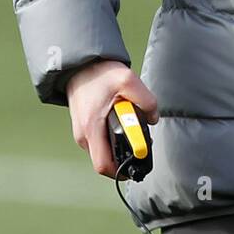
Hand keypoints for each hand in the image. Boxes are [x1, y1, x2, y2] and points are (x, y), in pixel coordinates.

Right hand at [66, 59, 158, 177]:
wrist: (80, 64)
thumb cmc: (99, 73)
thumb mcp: (128, 80)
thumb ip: (146, 100)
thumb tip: (153, 118)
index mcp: (91, 129)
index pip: (103, 165)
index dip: (122, 169)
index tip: (138, 160)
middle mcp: (83, 135)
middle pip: (105, 160)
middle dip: (125, 155)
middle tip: (139, 141)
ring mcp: (82, 132)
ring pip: (104, 150)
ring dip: (120, 144)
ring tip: (132, 128)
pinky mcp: (85, 127)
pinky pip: (101, 140)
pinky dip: (113, 136)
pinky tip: (123, 122)